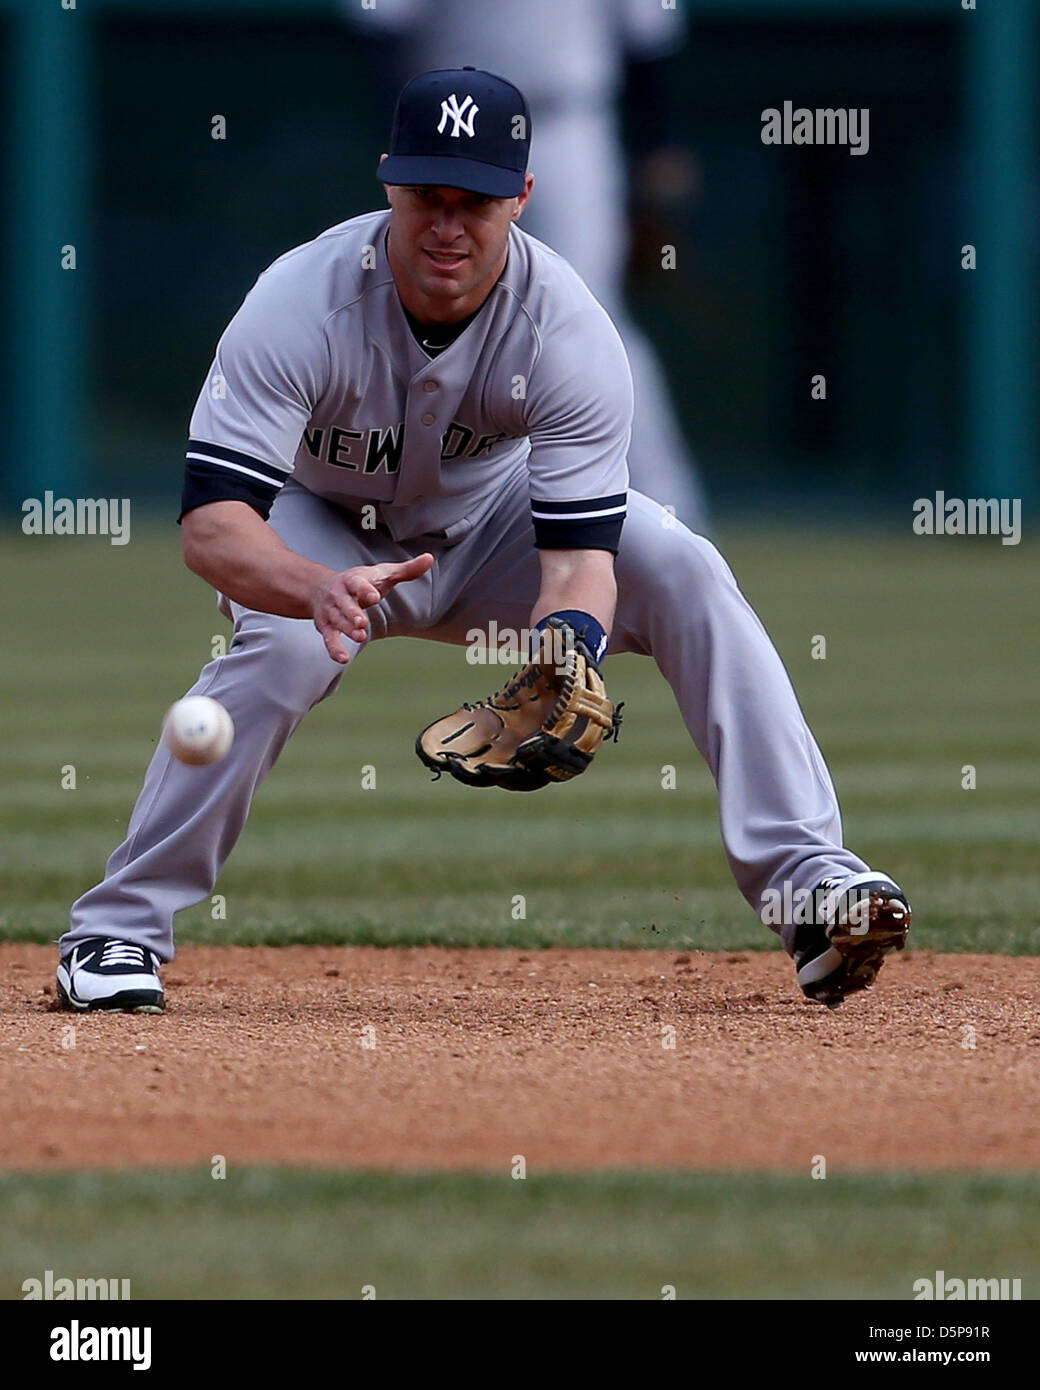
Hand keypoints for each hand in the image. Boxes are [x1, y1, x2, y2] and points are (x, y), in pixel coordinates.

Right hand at [313, 553, 434, 663]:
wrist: (320, 587)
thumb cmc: (360, 581)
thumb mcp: (383, 573)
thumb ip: (407, 570)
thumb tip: (429, 558)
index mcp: (353, 580)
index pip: (358, 583)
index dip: (365, 590)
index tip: (373, 596)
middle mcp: (339, 595)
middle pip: (345, 603)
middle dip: (352, 613)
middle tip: (362, 622)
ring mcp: (332, 611)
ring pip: (338, 621)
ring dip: (348, 629)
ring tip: (360, 636)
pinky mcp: (327, 626)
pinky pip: (329, 638)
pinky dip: (334, 649)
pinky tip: (343, 658)